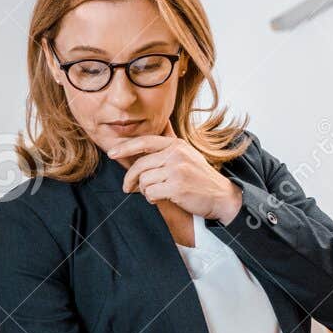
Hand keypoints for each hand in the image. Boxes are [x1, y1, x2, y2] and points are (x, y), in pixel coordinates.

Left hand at [109, 134, 241, 223]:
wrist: (221, 196)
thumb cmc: (200, 178)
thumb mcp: (187, 155)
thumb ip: (169, 147)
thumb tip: (155, 133)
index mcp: (177, 145)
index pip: (145, 142)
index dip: (126, 147)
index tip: (112, 153)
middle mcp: (176, 154)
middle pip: (140, 165)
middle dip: (129, 179)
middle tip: (126, 188)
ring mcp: (177, 170)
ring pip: (144, 181)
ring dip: (144, 191)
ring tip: (155, 193)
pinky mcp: (176, 186)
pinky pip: (150, 193)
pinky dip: (151, 198)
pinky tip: (159, 199)